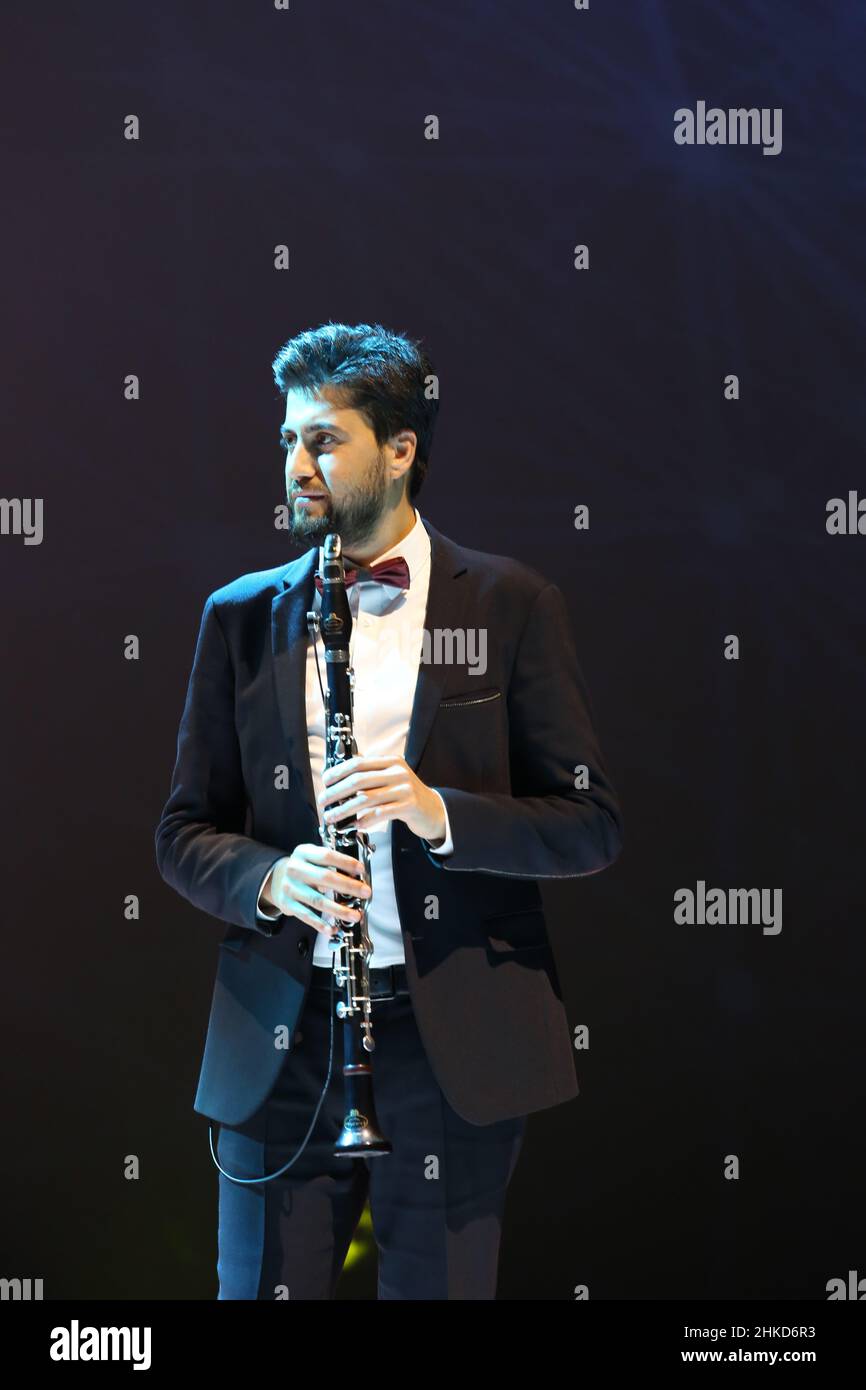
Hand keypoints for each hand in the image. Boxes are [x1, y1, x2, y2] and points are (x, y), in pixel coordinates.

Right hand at [261, 844, 371, 938]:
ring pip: (317, 900)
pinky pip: (306, 916)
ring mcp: (290, 887)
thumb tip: (357, 876)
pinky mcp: (287, 904)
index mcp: (303, 853)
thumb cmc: (304, 868)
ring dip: (339, 910)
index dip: (345, 862)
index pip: (326, 856)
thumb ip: (331, 863)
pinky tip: (333, 928)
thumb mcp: (313, 857)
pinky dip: (320, 924)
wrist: (277, 878)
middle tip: (365, 892)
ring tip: (355, 915)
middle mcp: (295, 869)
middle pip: (325, 878)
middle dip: (348, 886)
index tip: (361, 870)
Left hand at [318, 755, 446, 843]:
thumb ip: (370, 772)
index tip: (325, 782)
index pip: (358, 763)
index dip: (338, 772)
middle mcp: (398, 772)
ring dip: (345, 809)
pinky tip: (354, 825)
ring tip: (332, 817)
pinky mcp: (409, 806)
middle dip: (336, 792)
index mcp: (391, 761)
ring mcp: (405, 789)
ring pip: (366, 798)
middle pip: (359, 780)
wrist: (434, 810)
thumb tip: (341, 769)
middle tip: (323, 802)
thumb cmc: (405, 795)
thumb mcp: (390, 777)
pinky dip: (364, 820)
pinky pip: (380, 813)